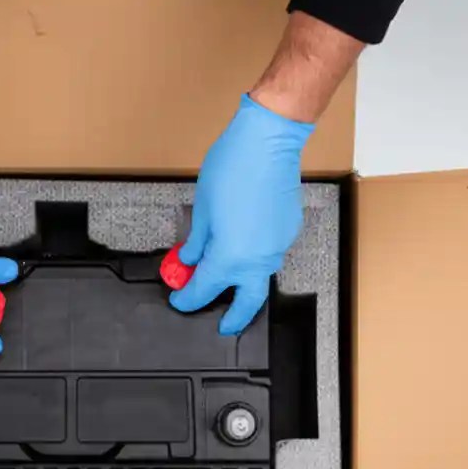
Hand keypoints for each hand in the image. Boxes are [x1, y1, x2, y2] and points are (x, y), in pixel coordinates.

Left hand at [170, 94, 313, 334]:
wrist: (268, 142)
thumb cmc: (232, 169)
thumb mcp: (202, 210)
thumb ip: (196, 243)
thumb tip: (188, 261)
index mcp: (230, 258)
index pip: (205, 290)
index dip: (188, 298)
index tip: (179, 301)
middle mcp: (258, 259)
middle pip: (247, 301)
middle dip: (234, 318)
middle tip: (223, 326)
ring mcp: (277, 246)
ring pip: (260, 276)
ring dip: (244, 284)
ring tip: (225, 279)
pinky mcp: (288, 231)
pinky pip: (270, 254)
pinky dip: (255, 258)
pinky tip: (243, 245)